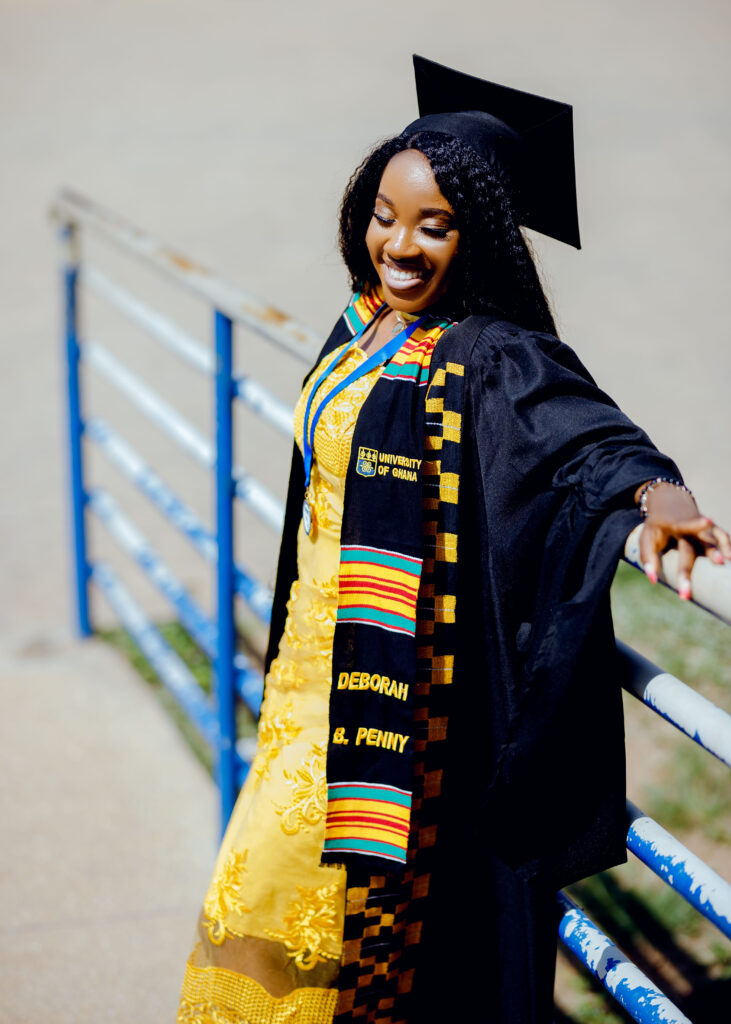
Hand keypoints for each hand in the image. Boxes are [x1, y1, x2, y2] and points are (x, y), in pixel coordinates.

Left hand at [635, 481, 730, 598]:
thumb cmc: (656, 527)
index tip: (708, 521)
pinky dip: (728, 546)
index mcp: (671, 524)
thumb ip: (648, 558)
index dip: (694, 524)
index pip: (682, 525)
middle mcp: (689, 525)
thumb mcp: (646, 538)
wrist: (668, 502)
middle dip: (688, 569)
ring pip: (712, 539)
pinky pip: (723, 537)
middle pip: (691, 547)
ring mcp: (703, 527)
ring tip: (725, 561)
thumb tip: (653, 581)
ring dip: (719, 550)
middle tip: (691, 586)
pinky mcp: (712, 529)